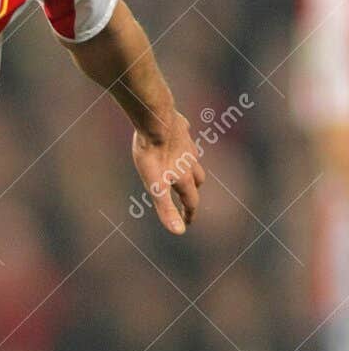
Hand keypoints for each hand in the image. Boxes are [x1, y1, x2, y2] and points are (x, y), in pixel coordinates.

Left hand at [132, 114, 203, 234]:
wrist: (155, 118)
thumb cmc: (152, 153)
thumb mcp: (156, 185)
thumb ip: (166, 208)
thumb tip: (179, 232)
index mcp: (184, 177)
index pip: (191, 200)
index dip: (189, 214)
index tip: (186, 223)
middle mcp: (189, 161)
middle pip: (198, 179)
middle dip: (193, 190)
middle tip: (185, 197)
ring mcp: (186, 142)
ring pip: (193, 157)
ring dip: (190, 166)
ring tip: (181, 169)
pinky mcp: (180, 126)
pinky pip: (186, 135)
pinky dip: (183, 141)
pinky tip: (177, 138)